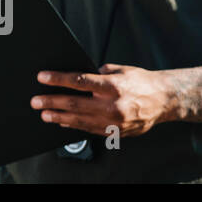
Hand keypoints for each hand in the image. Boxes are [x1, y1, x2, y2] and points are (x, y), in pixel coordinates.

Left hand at [31, 63, 178, 137]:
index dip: (58, 79)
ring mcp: (115, 122)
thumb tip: (77, 77)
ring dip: (59, 118)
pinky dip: (75, 126)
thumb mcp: (120, 69)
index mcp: (113, 86)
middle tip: (36, 101)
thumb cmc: (141, 82)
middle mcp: (113, 105)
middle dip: (52, 102)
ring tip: (44, 114)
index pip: (79, 81)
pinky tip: (63, 122)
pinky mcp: (117, 132)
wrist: (165, 100)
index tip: (42, 77)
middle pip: (75, 104)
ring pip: (80, 121)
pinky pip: (91, 130)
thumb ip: (98, 73)